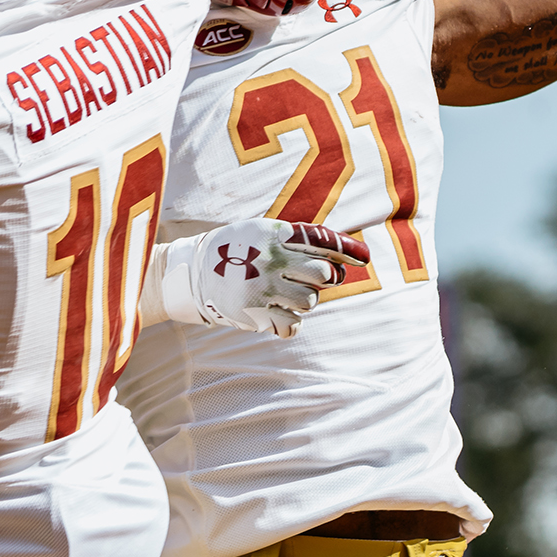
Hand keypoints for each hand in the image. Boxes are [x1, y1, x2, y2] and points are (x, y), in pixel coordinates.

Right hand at [141, 219, 369, 338]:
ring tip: (284, 295)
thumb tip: (344, 253)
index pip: (322, 242)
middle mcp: (272, 260)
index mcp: (275, 236)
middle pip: (324, 275)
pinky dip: (290, 323)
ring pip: (310, 301)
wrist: (192, 274)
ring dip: (304, 300)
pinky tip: (277, 314)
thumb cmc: (235, 249)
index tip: (364, 258)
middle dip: (323, 279)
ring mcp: (263, 288)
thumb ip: (297, 237)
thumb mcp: (261, 231)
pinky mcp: (255, 313)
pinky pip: (293, 325)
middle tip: (310, 280)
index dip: (347, 250)